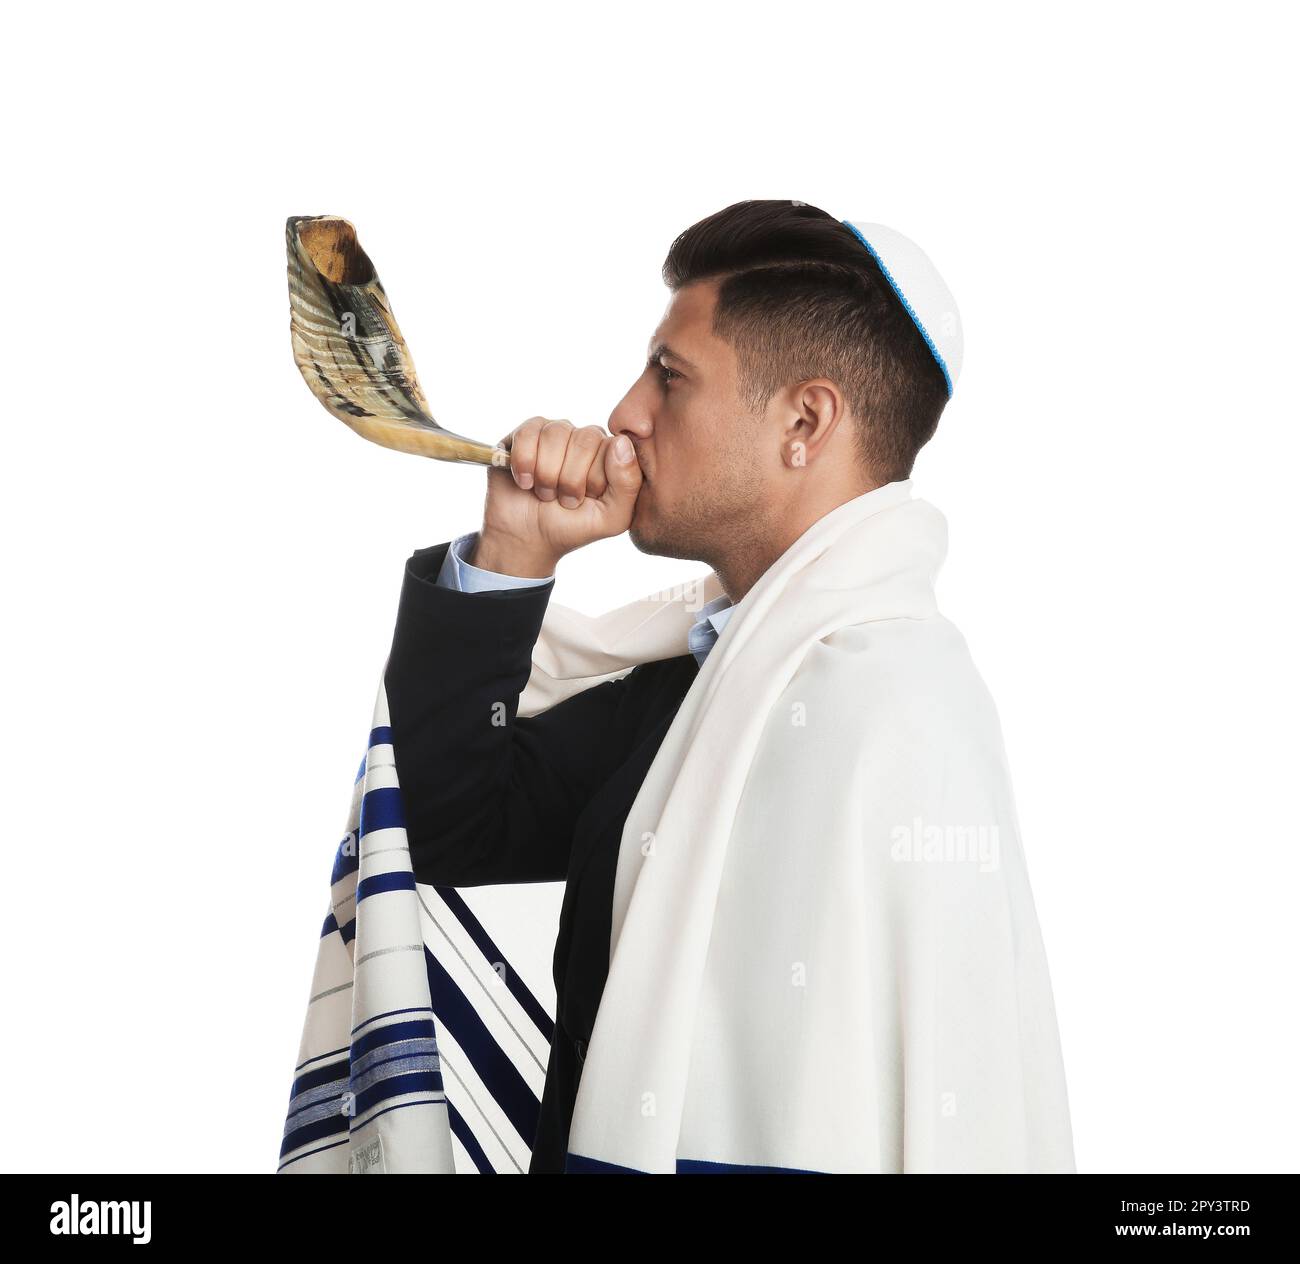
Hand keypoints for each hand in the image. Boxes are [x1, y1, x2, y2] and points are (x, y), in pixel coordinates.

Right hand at [473, 417, 643, 575]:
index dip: (595, 479)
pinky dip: (524, 463)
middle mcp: (586, 439)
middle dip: (570, 479)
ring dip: (546, 474)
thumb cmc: (571, 527)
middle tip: (562, 499)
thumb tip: (621, 443)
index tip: (586, 500)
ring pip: (556, 433)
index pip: (614, 447)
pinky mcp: (526, 433)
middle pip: (585, 438)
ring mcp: (556, 433)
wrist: (527, 538)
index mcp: (612, 456)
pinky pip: (528, 433)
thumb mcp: (612, 518)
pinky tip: (524, 482)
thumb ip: (628, 484)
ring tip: (544, 493)